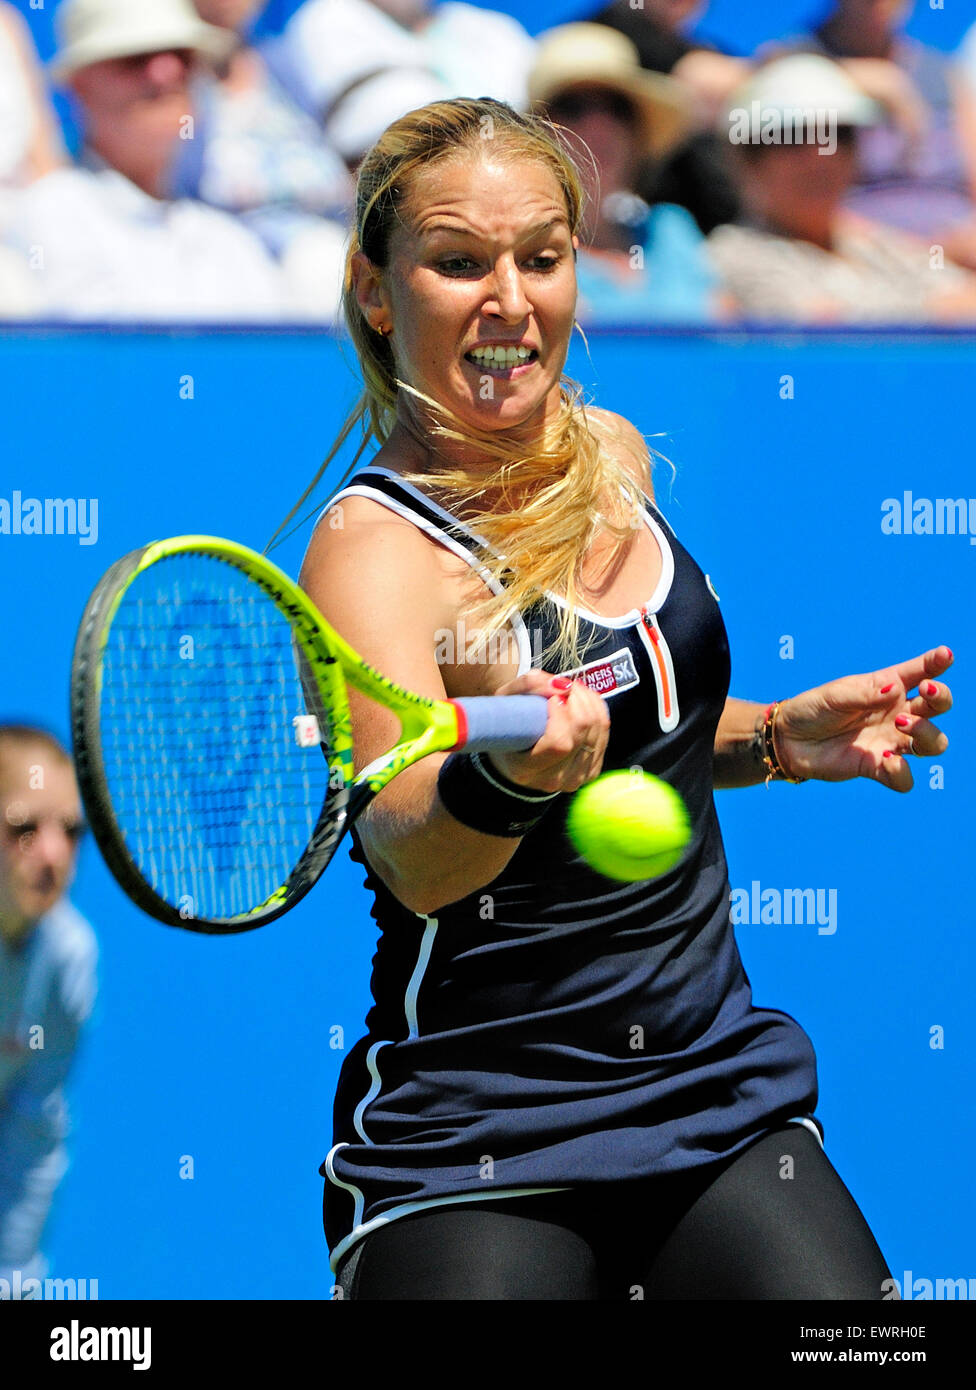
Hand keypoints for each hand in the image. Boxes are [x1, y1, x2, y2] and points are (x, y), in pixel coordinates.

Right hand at [486, 670, 609, 793]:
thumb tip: (562, 685)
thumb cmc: (508, 726)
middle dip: (577, 699)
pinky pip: (605, 730)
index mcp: (526, 770)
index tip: (552, 699)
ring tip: (571, 692)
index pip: (559, 743)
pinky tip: (581, 704)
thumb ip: (529, 685)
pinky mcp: (592, 770)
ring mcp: (576, 777)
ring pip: (598, 727)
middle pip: (582, 731)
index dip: (561, 715)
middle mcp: (553, 779)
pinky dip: (596, 709)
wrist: (515, 753)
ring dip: (587, 700)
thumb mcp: (505, 700)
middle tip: (563, 688)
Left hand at [773, 646, 952, 792]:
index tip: (945, 655)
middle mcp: (896, 714)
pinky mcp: (877, 768)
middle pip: (937, 706)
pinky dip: (902, 771)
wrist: (788, 740)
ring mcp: (890, 741)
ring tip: (901, 725)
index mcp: (888, 687)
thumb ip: (864, 693)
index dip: (937, 663)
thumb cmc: (813, 709)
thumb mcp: (835, 695)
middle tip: (924, 691)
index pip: (921, 672)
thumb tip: (895, 690)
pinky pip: (904, 778)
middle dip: (940, 697)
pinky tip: (886, 759)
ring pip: (934, 743)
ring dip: (927, 733)